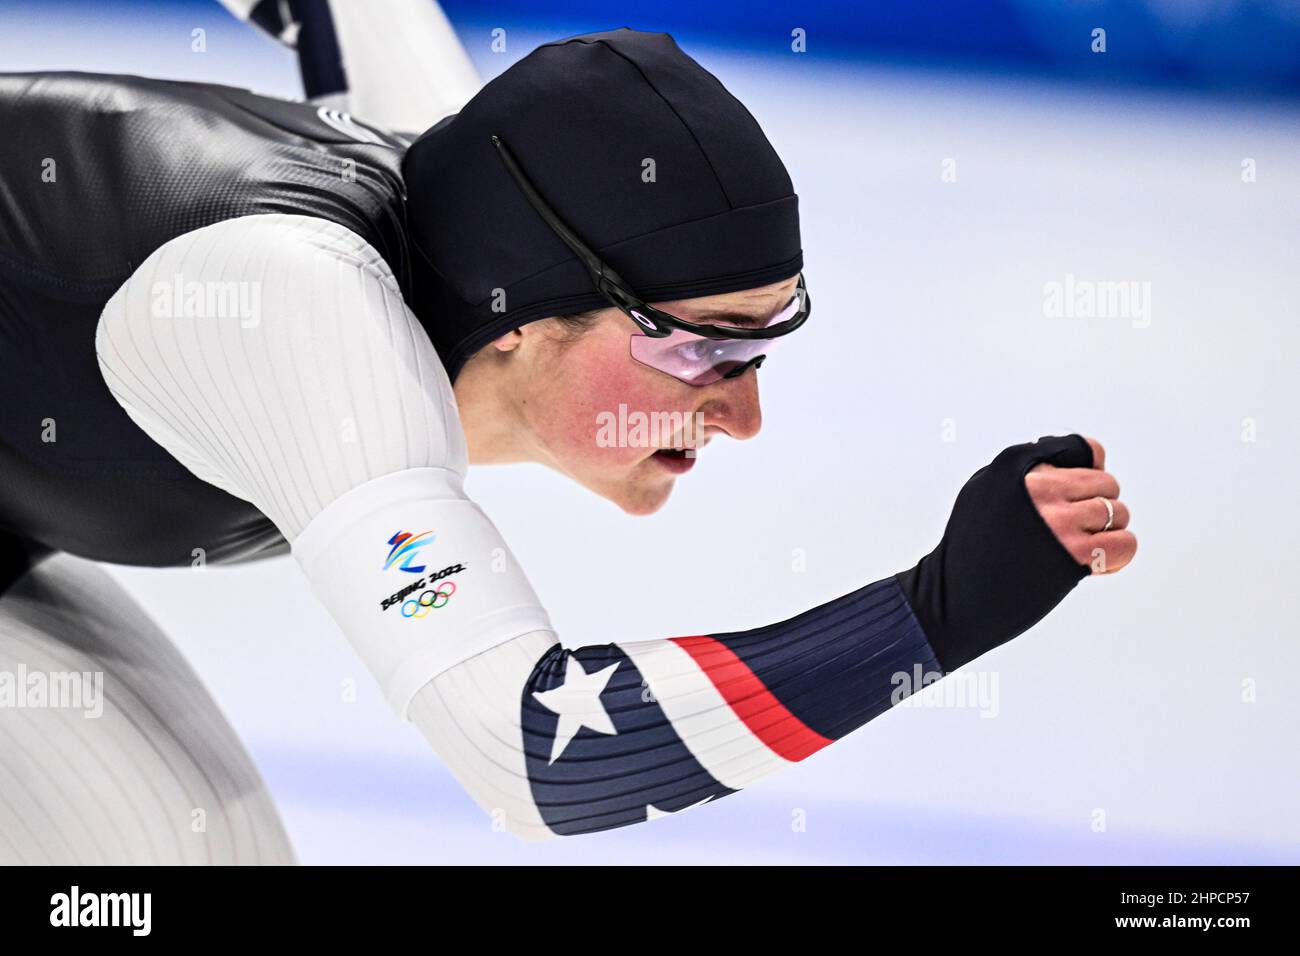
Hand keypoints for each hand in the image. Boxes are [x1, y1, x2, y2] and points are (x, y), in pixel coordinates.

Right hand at [896, 433, 1118, 671]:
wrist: (953, 597)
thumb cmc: (968, 547)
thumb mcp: (982, 489)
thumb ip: (1024, 470)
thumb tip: (1078, 462)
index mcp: (1018, 467)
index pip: (1084, 450)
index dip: (1088, 470)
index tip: (1077, 492)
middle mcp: (1041, 490)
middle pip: (1106, 483)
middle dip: (1098, 503)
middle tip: (1077, 525)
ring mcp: (1059, 523)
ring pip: (1117, 512)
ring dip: (1109, 530)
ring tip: (1084, 544)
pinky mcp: (1074, 557)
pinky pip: (1125, 543)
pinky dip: (1119, 552)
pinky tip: (1097, 561)